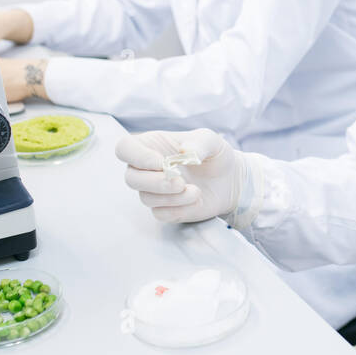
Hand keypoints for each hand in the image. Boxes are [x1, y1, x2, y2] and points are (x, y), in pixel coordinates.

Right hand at [115, 128, 254, 225]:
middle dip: (155, 182)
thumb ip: (200, 142)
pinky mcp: (165, 208)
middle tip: (179, 181)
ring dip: (171, 197)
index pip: (125, 148)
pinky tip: (196, 199)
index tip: (161, 162)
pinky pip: (160, 214)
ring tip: (195, 190)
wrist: (230, 180)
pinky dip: (178, 209)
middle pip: (130, 178)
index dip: (137, 157)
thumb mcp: (212, 141)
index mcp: (151, 146)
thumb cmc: (215, 155)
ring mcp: (154, 190)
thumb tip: (185, 152)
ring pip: (146, 198)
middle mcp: (147, 169)